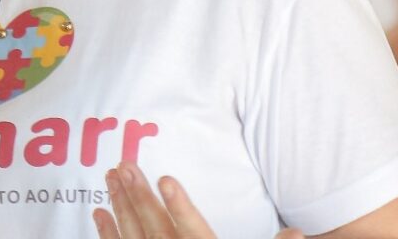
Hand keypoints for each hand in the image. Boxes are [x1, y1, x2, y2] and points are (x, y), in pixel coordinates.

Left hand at [92, 162, 301, 238]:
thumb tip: (298, 233)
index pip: (194, 235)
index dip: (181, 208)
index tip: (166, 179)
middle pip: (157, 232)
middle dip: (140, 198)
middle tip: (125, 166)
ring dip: (120, 209)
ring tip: (111, 179)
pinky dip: (107, 236)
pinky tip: (99, 214)